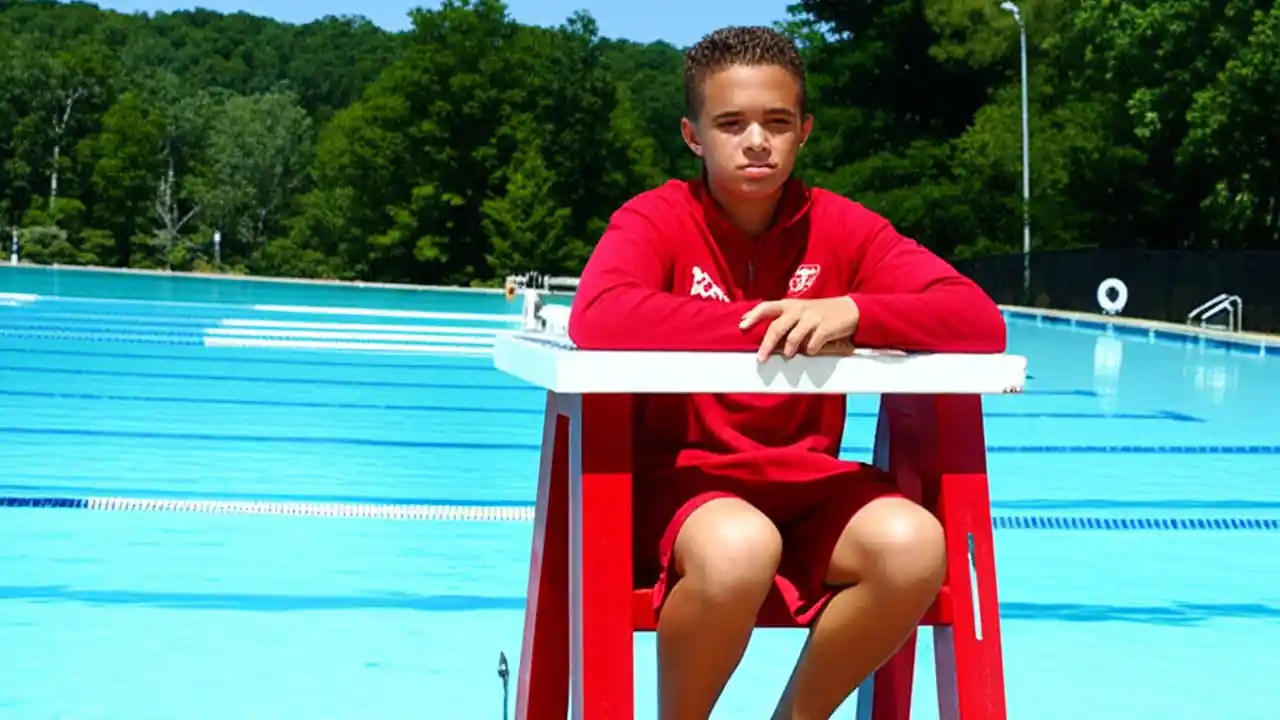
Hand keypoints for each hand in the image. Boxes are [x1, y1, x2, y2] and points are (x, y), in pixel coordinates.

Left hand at [739, 296, 859, 361]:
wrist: (850, 310)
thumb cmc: (820, 314)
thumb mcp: (800, 312)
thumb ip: (784, 321)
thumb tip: (765, 339)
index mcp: (789, 305)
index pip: (766, 307)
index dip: (753, 316)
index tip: (741, 326)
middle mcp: (799, 309)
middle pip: (776, 327)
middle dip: (767, 345)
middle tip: (761, 358)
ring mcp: (812, 317)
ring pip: (793, 338)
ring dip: (789, 350)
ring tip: (789, 355)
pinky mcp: (825, 327)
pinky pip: (812, 344)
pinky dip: (810, 350)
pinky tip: (812, 349)